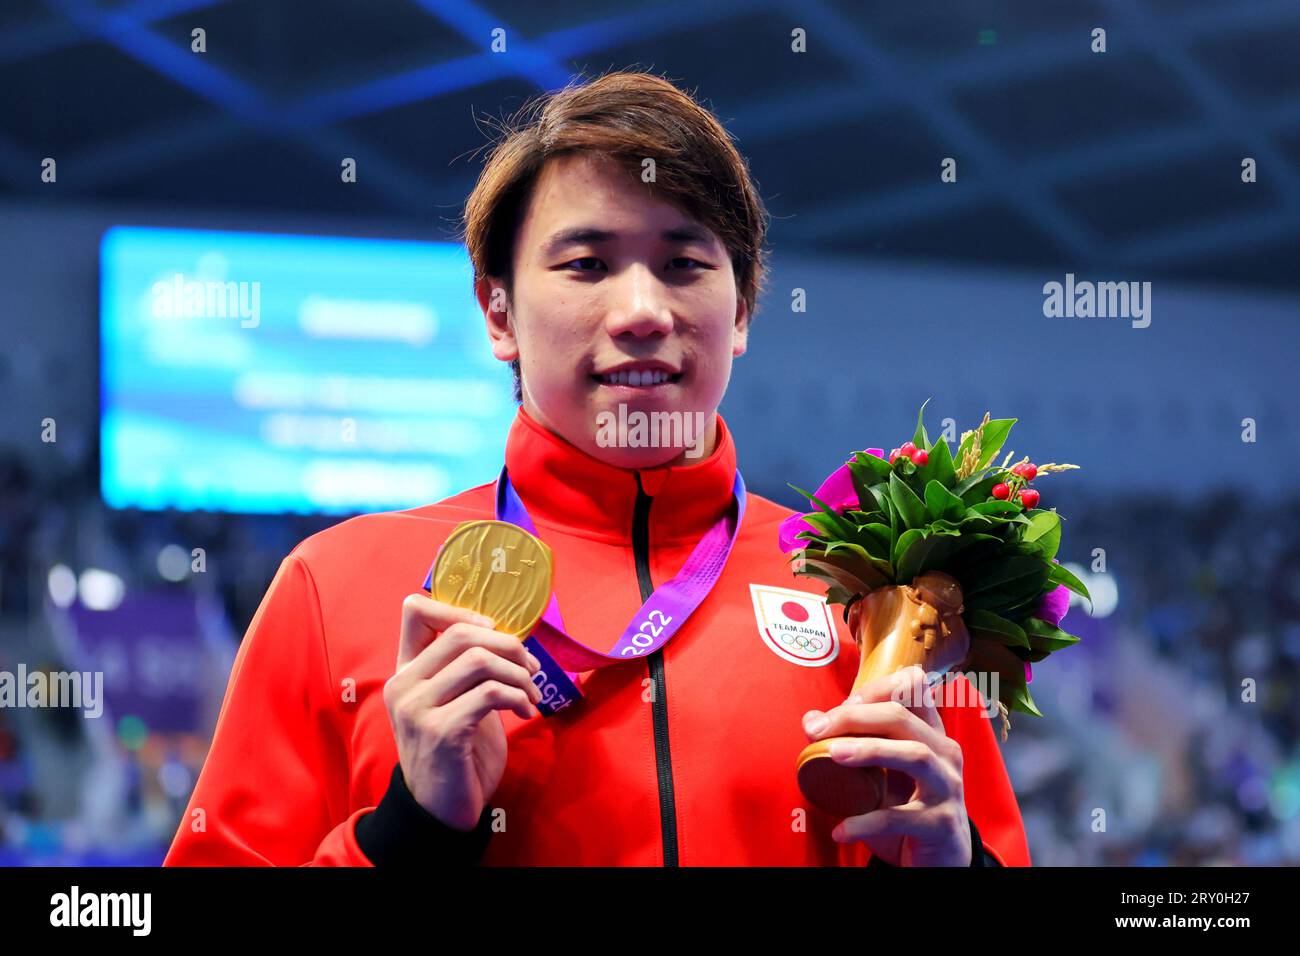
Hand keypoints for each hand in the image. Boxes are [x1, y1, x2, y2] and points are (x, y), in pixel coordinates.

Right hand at [382, 593, 543, 830]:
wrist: (441, 811)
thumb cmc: (457, 752)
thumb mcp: (455, 701)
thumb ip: (464, 668)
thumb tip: (507, 634)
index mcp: (405, 671)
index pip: (415, 610)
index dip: (460, 610)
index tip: (493, 633)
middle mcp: (403, 685)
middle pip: (461, 633)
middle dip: (508, 645)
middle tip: (530, 668)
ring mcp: (417, 709)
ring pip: (480, 661)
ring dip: (519, 674)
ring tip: (531, 695)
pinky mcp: (441, 732)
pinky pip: (491, 693)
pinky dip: (519, 697)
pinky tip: (525, 712)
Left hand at [802, 665, 971, 865]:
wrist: (941, 860)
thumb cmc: (908, 809)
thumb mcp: (882, 774)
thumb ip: (853, 744)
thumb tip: (811, 720)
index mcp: (931, 734)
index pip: (913, 688)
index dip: (874, 689)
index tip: (842, 705)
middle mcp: (944, 754)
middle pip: (902, 717)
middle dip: (856, 717)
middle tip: (817, 730)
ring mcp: (947, 787)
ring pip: (915, 755)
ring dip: (870, 750)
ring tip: (833, 754)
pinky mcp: (940, 824)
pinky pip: (900, 818)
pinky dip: (865, 821)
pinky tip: (841, 828)